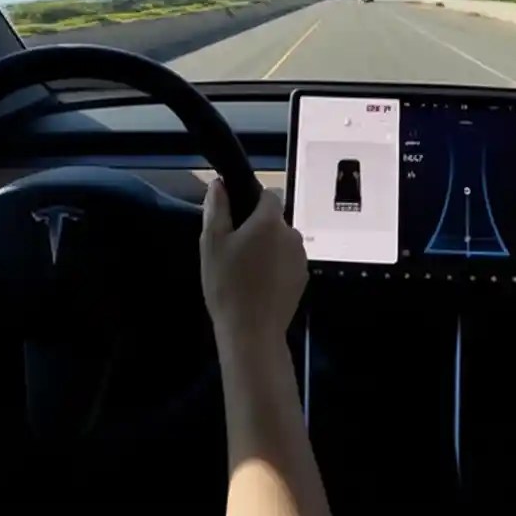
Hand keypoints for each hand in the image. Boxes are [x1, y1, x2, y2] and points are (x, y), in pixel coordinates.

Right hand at [200, 180, 307, 345]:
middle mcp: (292, 234)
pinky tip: (260, 285)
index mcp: (270, 221)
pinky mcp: (303, 278)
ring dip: (268, 248)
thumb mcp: (212, 244)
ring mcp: (301, 257)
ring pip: (282, 242)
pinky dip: (276, 267)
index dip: (254, 200)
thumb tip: (220, 184)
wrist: (252, 330)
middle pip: (275, 220)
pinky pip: (288, 262)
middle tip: (235, 249)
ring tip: (246, 271)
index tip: (237, 217)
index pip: (270, 194)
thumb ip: (217, 209)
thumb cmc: (227, 284)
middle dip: (258, 228)